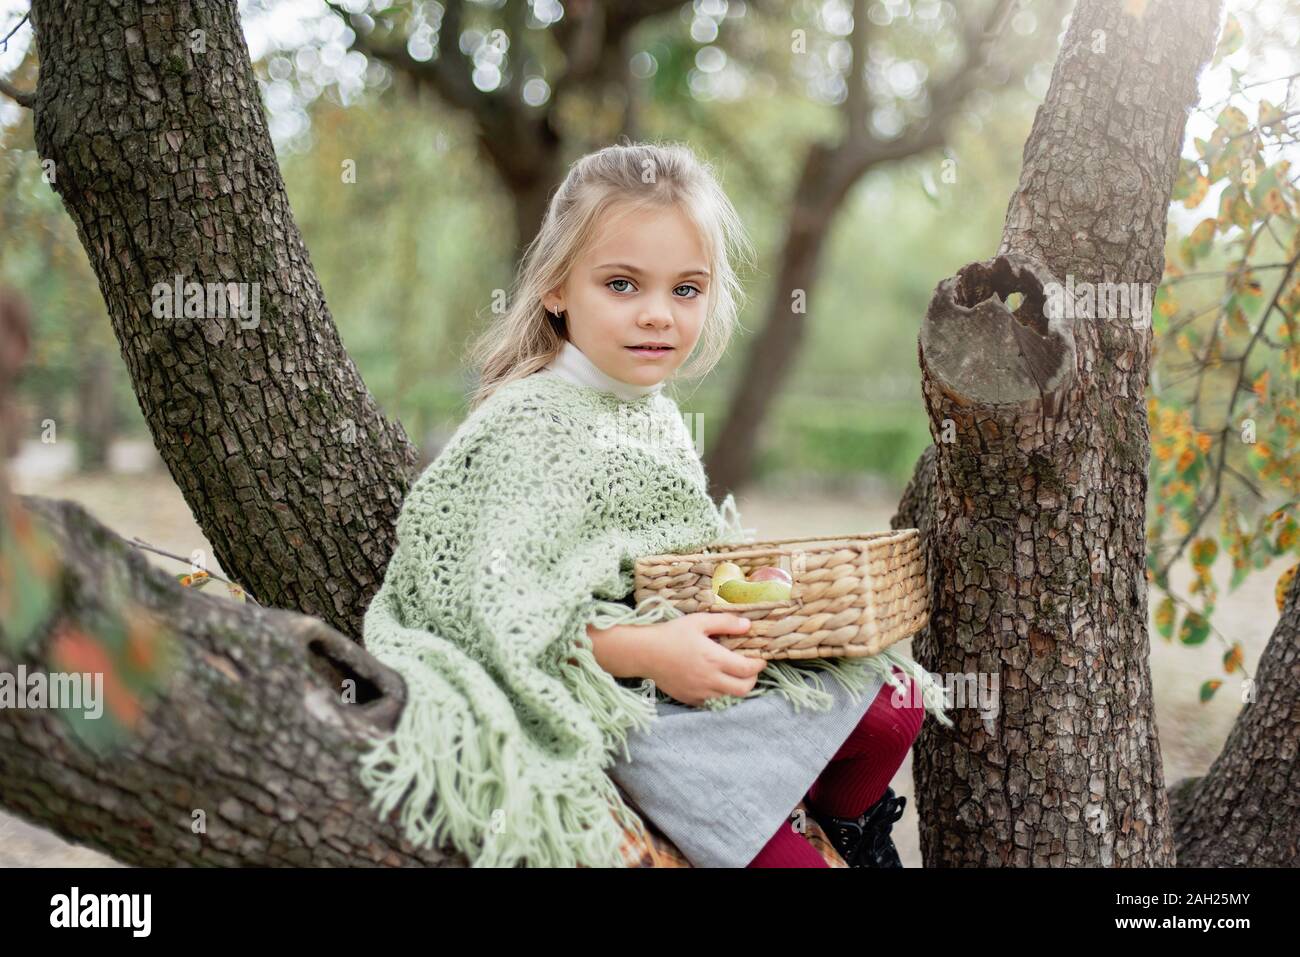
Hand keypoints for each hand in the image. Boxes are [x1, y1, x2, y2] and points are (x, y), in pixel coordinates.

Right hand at [639, 613, 766, 706]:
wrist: (644, 653)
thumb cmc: (671, 634)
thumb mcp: (699, 622)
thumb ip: (725, 623)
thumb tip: (747, 625)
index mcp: (714, 659)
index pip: (747, 669)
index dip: (759, 665)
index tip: (760, 659)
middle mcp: (709, 679)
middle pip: (743, 689)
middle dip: (752, 679)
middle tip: (750, 669)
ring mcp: (700, 692)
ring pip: (729, 697)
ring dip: (737, 688)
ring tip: (734, 675)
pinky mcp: (690, 699)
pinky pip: (713, 702)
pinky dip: (720, 695)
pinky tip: (716, 682)